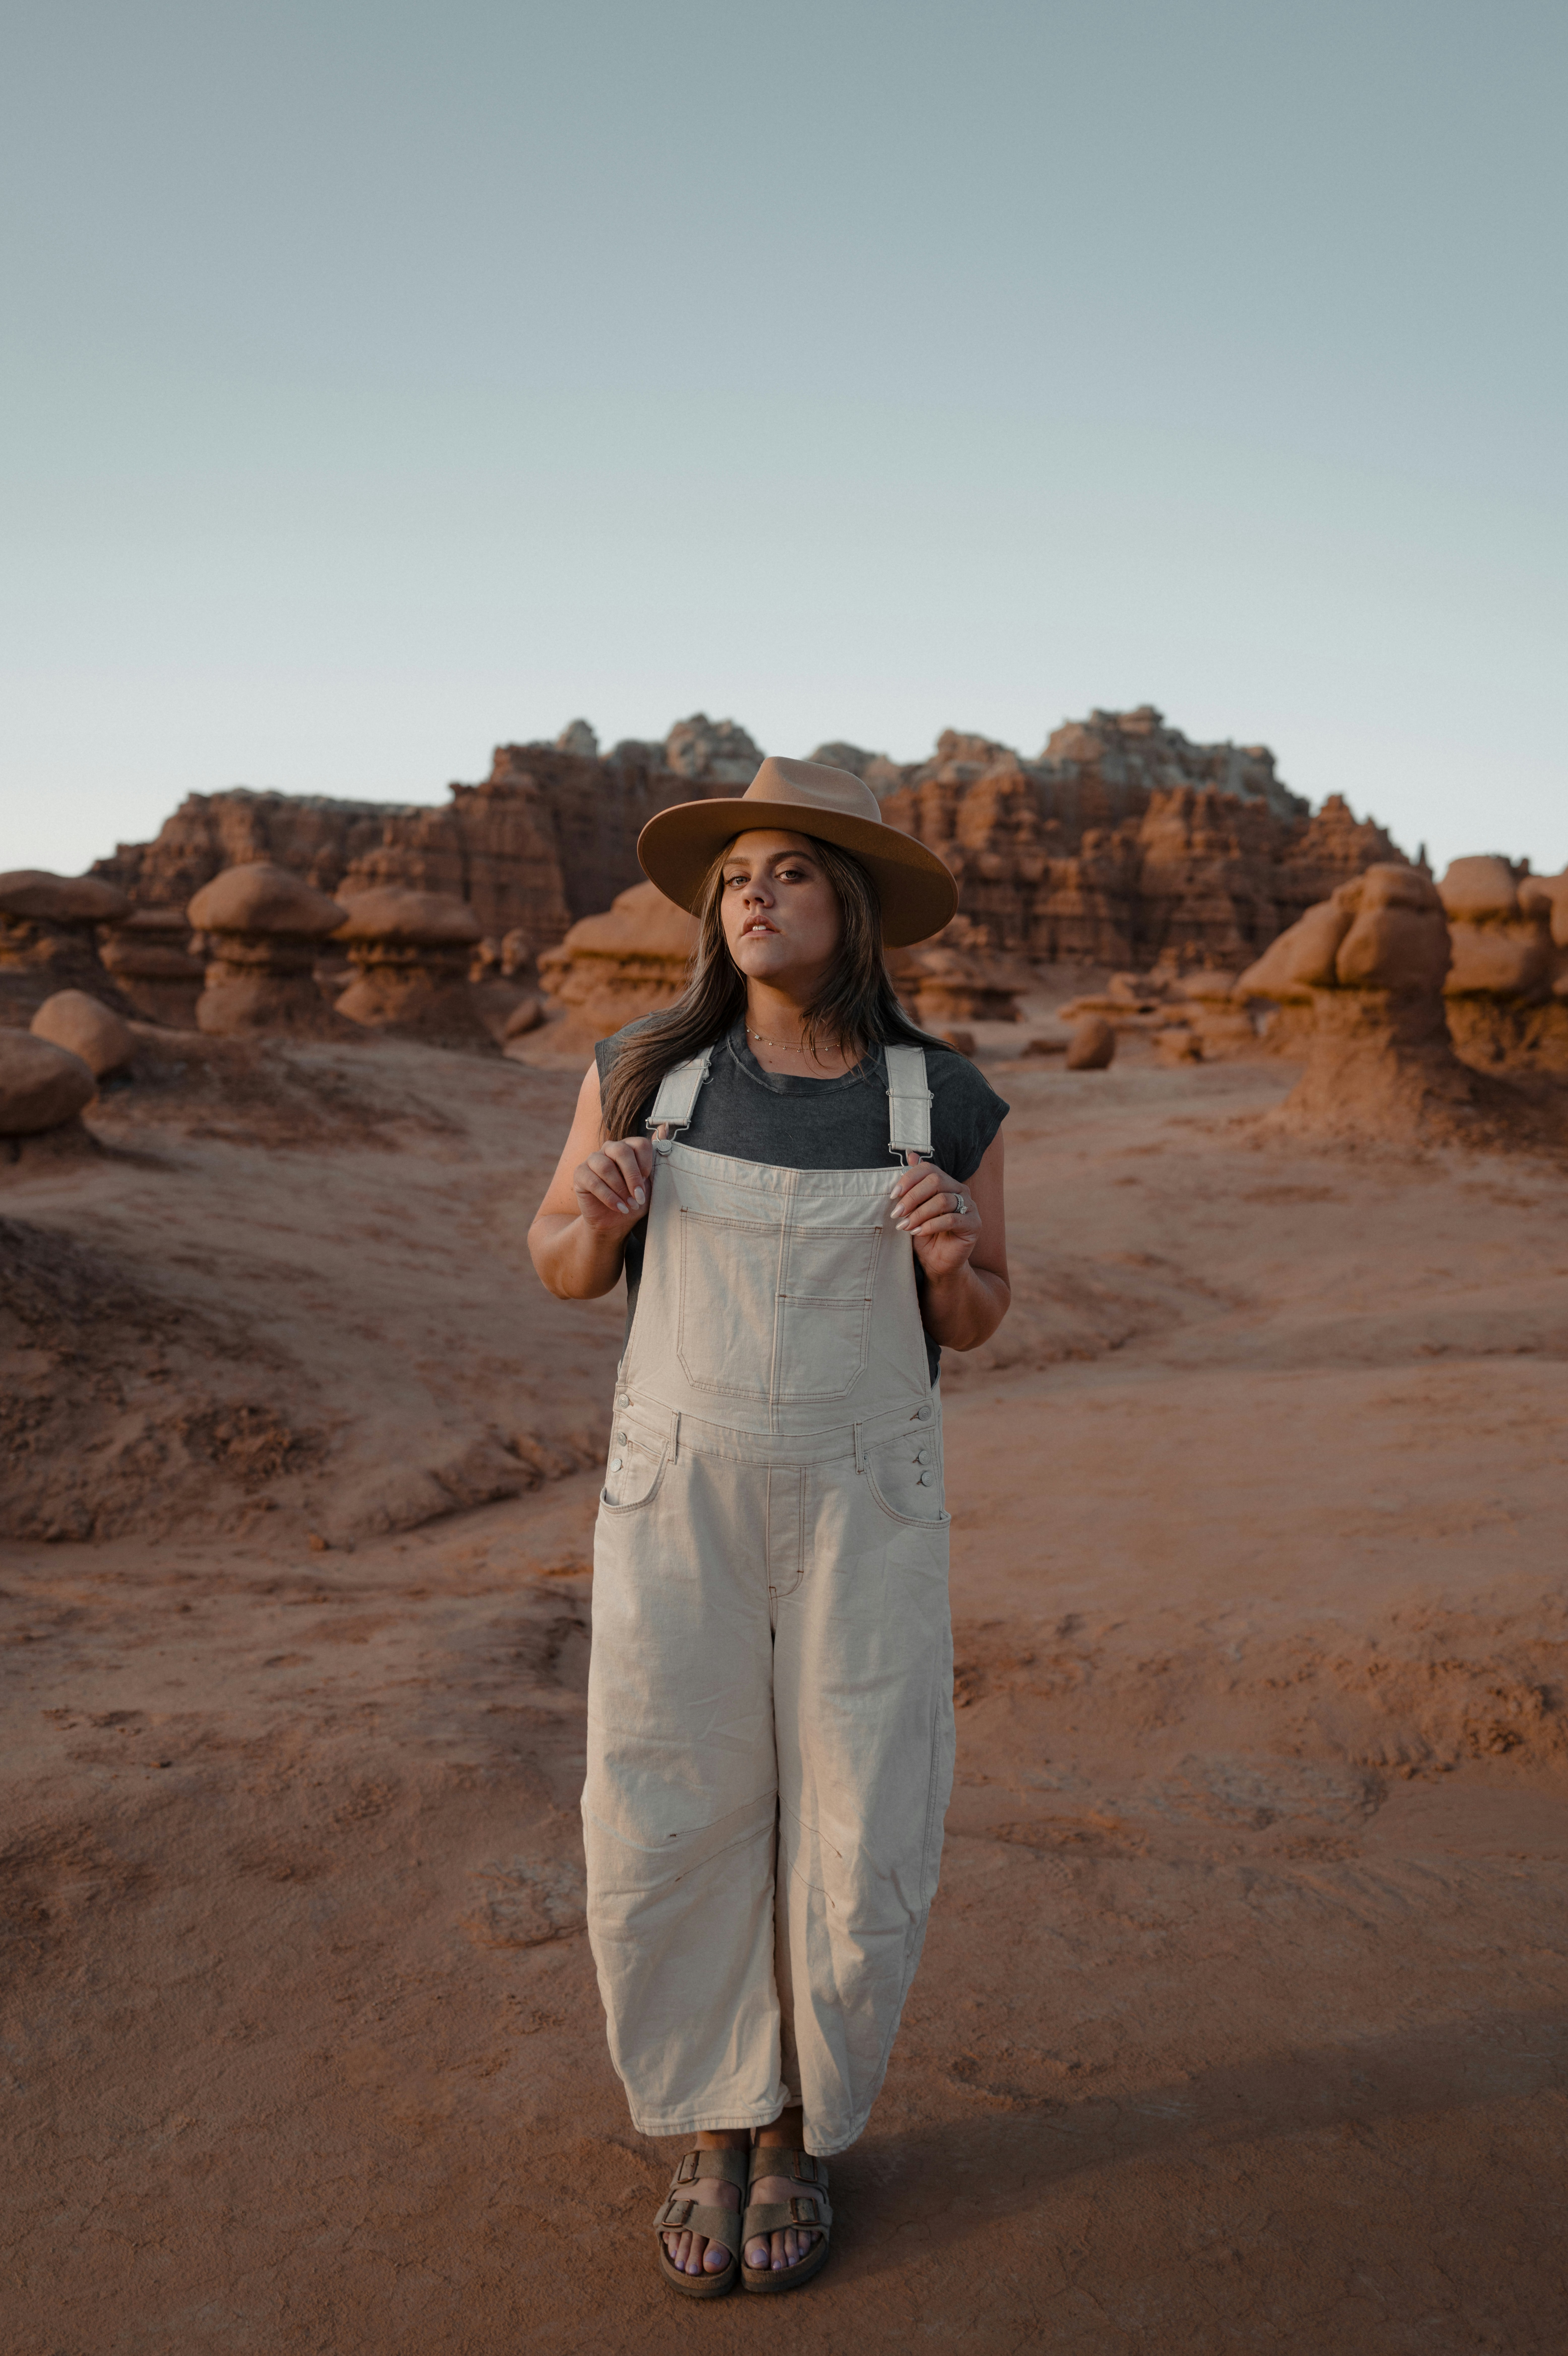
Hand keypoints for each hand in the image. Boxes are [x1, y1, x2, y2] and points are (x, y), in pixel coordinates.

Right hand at [571, 1134, 654, 1234]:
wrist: (614, 1222)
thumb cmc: (633, 1200)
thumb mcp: (650, 1182)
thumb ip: (657, 1155)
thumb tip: (665, 1126)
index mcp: (627, 1147)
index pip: (639, 1143)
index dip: (645, 1163)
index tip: (647, 1179)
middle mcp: (609, 1149)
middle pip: (620, 1151)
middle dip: (632, 1176)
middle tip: (639, 1197)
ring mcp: (592, 1160)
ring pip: (605, 1166)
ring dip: (620, 1189)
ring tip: (629, 1205)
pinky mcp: (580, 1174)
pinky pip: (593, 1182)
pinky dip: (609, 1197)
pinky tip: (619, 1208)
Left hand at [888, 1157, 981, 1278]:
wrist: (937, 1262)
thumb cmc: (923, 1233)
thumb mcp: (914, 1208)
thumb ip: (913, 1184)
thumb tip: (910, 1154)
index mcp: (946, 1182)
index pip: (929, 1169)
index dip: (909, 1179)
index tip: (892, 1195)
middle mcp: (960, 1191)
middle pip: (936, 1182)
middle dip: (912, 1197)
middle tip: (896, 1213)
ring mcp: (969, 1207)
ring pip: (942, 1200)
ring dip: (919, 1213)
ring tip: (904, 1226)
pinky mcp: (974, 1225)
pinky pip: (951, 1219)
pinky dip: (931, 1225)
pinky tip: (918, 1232)